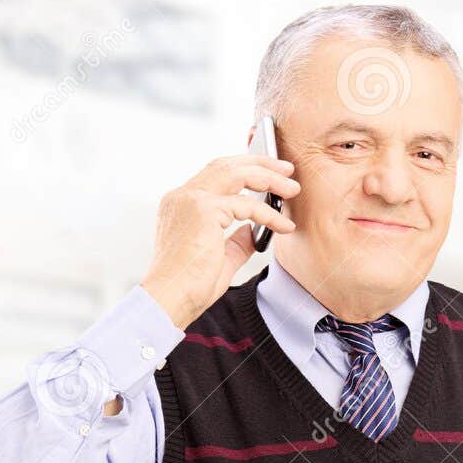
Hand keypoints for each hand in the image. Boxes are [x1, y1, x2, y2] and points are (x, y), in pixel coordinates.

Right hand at [141, 154, 299, 329]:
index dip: (244, 169)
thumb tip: (252, 230)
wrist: (170, 299)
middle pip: (226, 165)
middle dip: (260, 163)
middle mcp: (183, 196)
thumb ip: (236, 242)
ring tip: (292, 188)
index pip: (215, 175)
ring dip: (268, 178)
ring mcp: (191, 200)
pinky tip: (284, 225)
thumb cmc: (189, 286)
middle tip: (287, 170)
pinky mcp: (203, 210)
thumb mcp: (220, 259)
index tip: (269, 173)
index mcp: (182, 204)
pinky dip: (269, 214)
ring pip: (236, 174)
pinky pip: (246, 205)